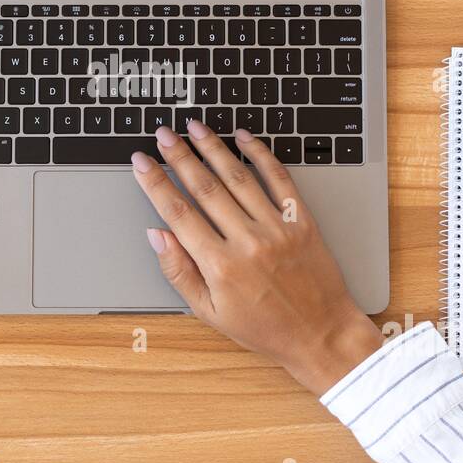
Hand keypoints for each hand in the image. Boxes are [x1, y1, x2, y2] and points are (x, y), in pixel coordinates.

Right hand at [130, 122, 383, 395]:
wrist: (321, 335)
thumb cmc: (264, 329)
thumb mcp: (210, 313)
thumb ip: (179, 272)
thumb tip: (156, 235)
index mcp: (220, 266)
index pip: (178, 213)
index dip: (155, 183)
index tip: (141, 161)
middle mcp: (247, 241)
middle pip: (204, 187)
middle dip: (179, 156)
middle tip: (163, 134)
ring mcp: (276, 228)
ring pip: (238, 177)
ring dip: (213, 148)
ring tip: (194, 127)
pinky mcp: (301, 221)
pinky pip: (279, 179)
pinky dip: (260, 155)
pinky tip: (244, 138)